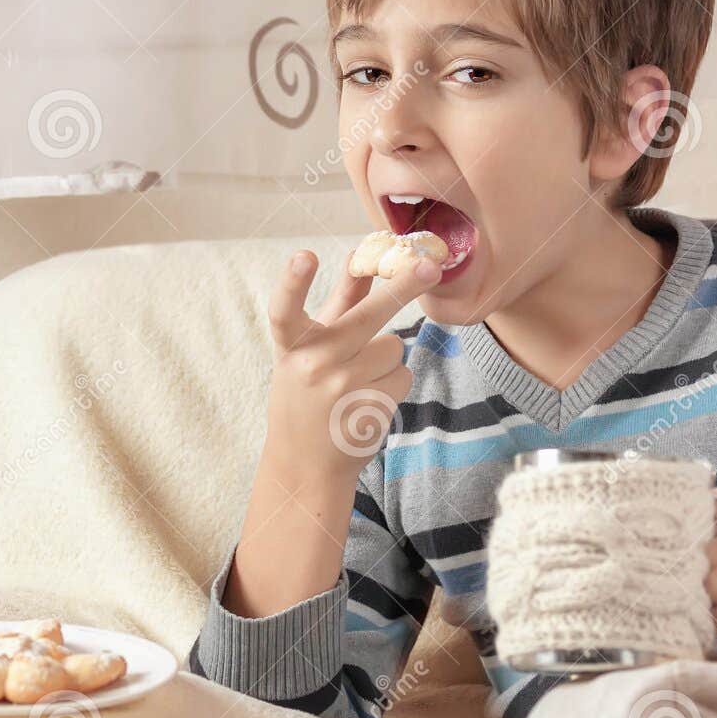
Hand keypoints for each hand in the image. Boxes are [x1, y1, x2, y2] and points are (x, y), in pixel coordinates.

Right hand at [264, 246, 441, 485]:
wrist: (305, 463)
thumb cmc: (307, 393)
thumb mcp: (309, 348)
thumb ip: (337, 303)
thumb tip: (358, 256)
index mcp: (292, 345)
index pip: (285, 309)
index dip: (293, 282)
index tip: (305, 255)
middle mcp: (313, 364)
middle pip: (367, 316)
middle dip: (403, 286)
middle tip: (431, 266)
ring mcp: (343, 388)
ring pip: (393, 347)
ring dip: (385, 359)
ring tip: (357, 383)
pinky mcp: (370, 408)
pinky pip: (402, 375)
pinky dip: (392, 384)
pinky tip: (367, 402)